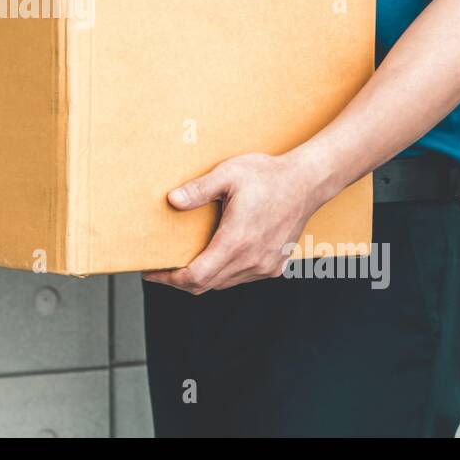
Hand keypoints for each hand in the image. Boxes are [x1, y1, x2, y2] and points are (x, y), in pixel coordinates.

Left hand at [143, 151, 330, 293]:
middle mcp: (252, 260)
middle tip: (161, 269)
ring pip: (224, 284)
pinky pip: (241, 278)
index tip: (152, 273)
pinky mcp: (274, 266)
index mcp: (237, 241)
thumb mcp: (228, 175)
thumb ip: (199, 189)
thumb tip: (172, 200)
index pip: (197, 276)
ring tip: (184, 263)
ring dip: (202, 278)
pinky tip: (214, 257)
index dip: (170, 279)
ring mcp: (265, 266)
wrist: (307, 182)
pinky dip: (223, 274)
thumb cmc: (268, 175)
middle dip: (180, 281)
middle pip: (206, 285)